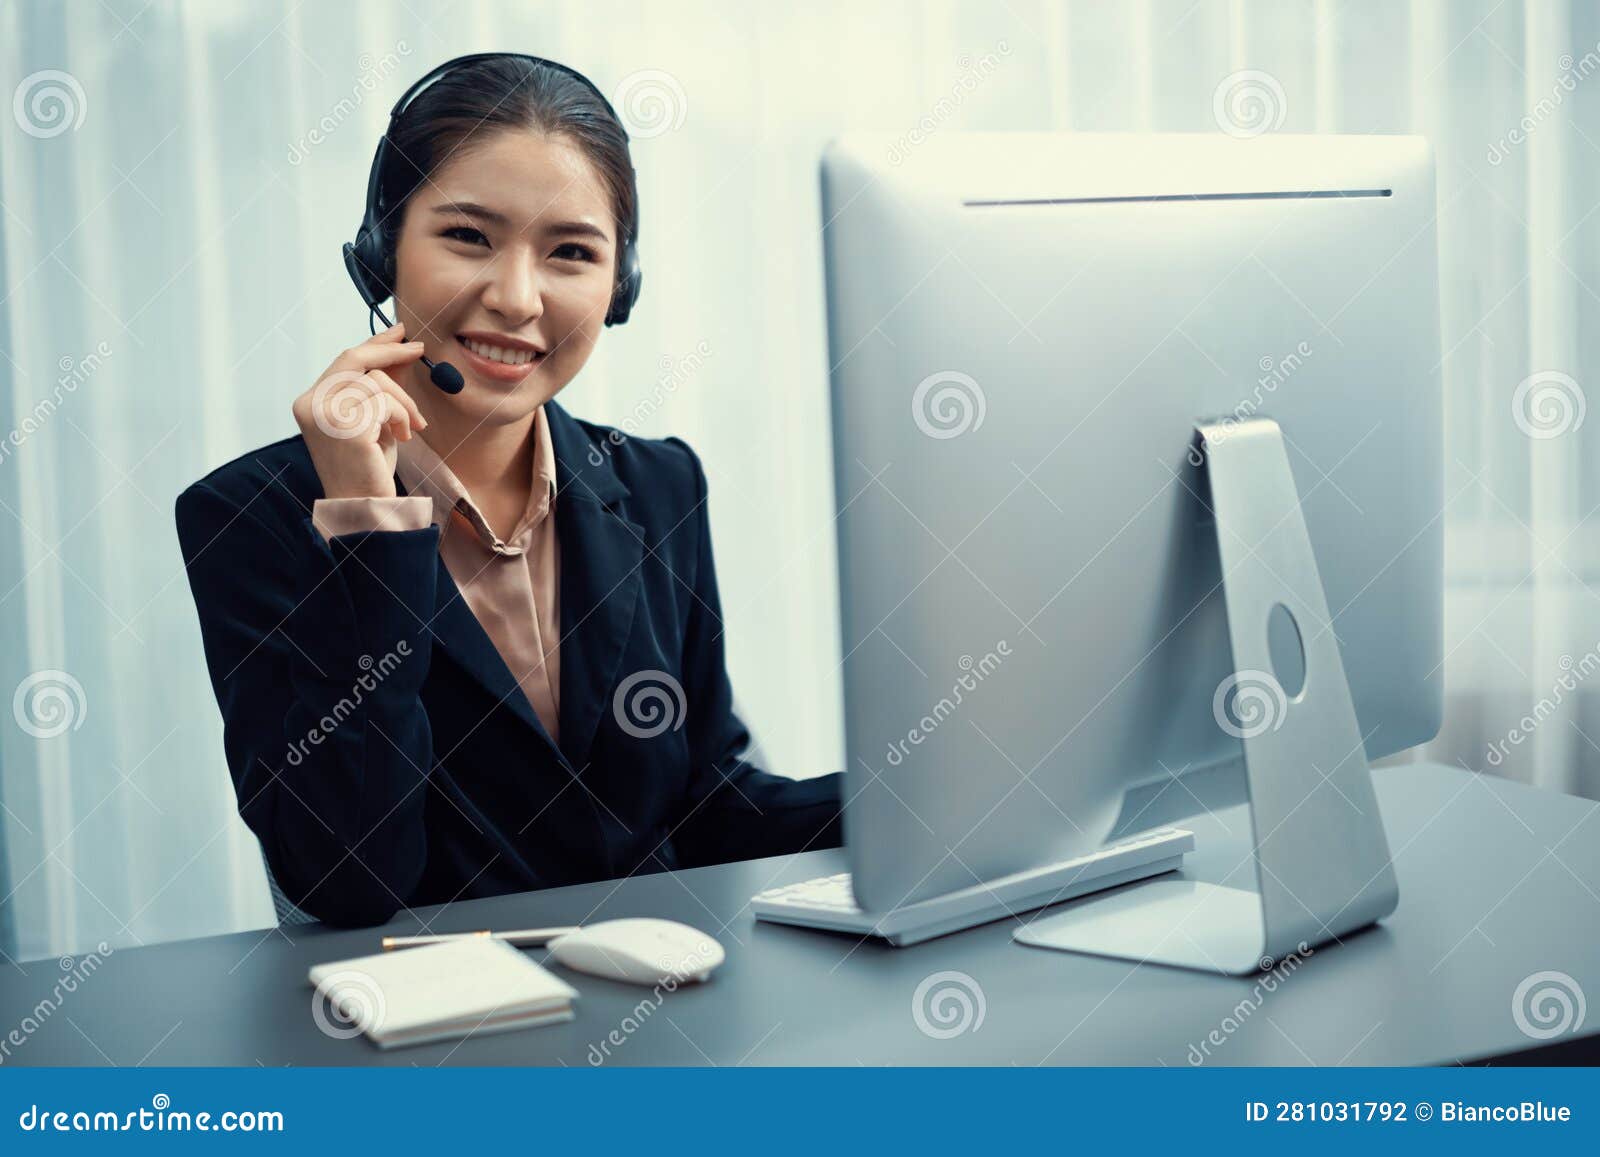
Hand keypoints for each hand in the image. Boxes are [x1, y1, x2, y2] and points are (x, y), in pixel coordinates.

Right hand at [292, 323, 429, 499]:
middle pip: (355, 359)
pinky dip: (402, 415)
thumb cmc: (368, 466)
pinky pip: (385, 402)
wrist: (364, 505)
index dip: (374, 344)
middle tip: (420, 349)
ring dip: (403, 401)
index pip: (344, 360)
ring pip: (376, 381)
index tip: (399, 333)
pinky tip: (403, 436)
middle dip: (391, 351)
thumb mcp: (375, 419)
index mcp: (310, 402)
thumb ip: (382, 386)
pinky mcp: (346, 426)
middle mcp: (310, 404)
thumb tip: (401, 351)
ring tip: (412, 425)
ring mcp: (325, 414)